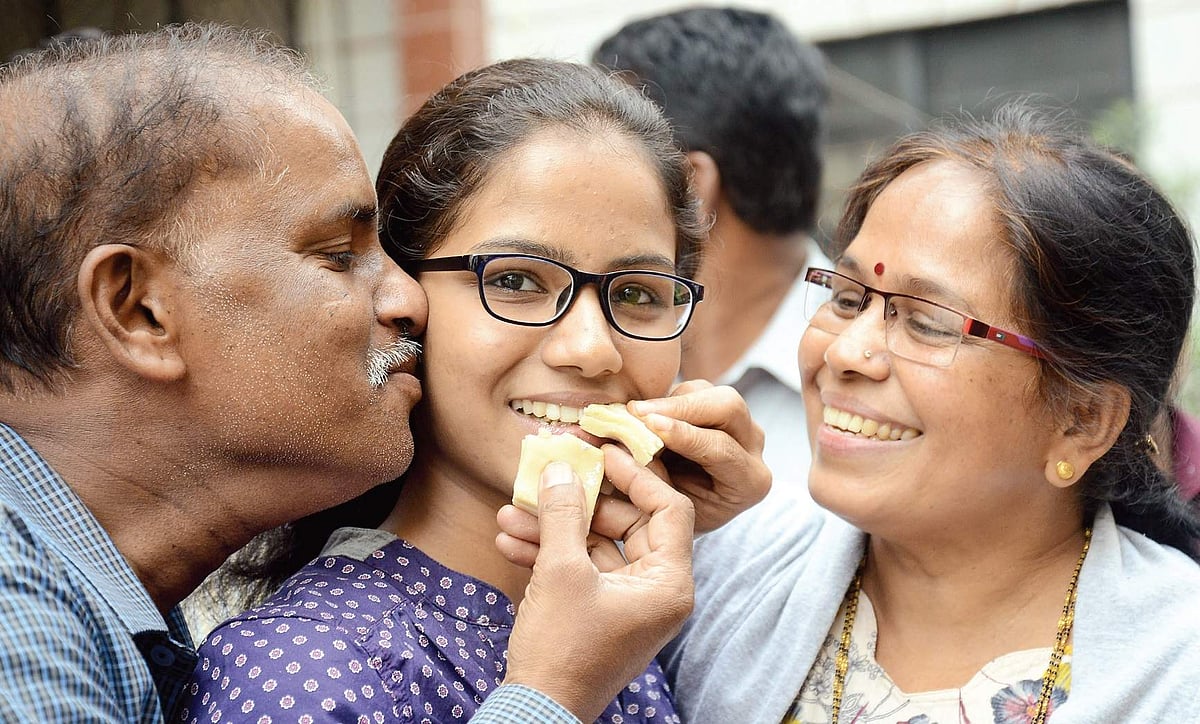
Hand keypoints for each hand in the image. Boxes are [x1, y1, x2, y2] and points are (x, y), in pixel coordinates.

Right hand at [501, 458, 694, 721]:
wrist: (537, 711)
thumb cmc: (561, 649)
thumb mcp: (560, 571)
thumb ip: (564, 513)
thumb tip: (562, 468)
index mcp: (668, 583)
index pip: (668, 510)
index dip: (637, 476)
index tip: (603, 454)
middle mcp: (657, 592)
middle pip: (627, 524)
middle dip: (578, 504)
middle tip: (548, 477)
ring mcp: (628, 604)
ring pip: (595, 547)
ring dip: (553, 529)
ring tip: (510, 512)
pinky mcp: (601, 613)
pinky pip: (581, 570)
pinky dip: (549, 555)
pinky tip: (509, 540)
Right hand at [630, 380, 769, 532]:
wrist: (682, 514)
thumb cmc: (673, 518)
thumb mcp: (666, 507)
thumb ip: (650, 477)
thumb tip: (617, 446)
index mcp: (750, 482)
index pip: (721, 448)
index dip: (684, 434)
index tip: (649, 425)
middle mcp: (754, 448)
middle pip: (728, 406)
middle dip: (680, 406)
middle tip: (638, 411)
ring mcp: (742, 424)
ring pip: (709, 392)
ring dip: (670, 402)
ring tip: (635, 416)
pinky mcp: (720, 408)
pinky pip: (694, 391)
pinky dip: (666, 398)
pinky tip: (642, 414)